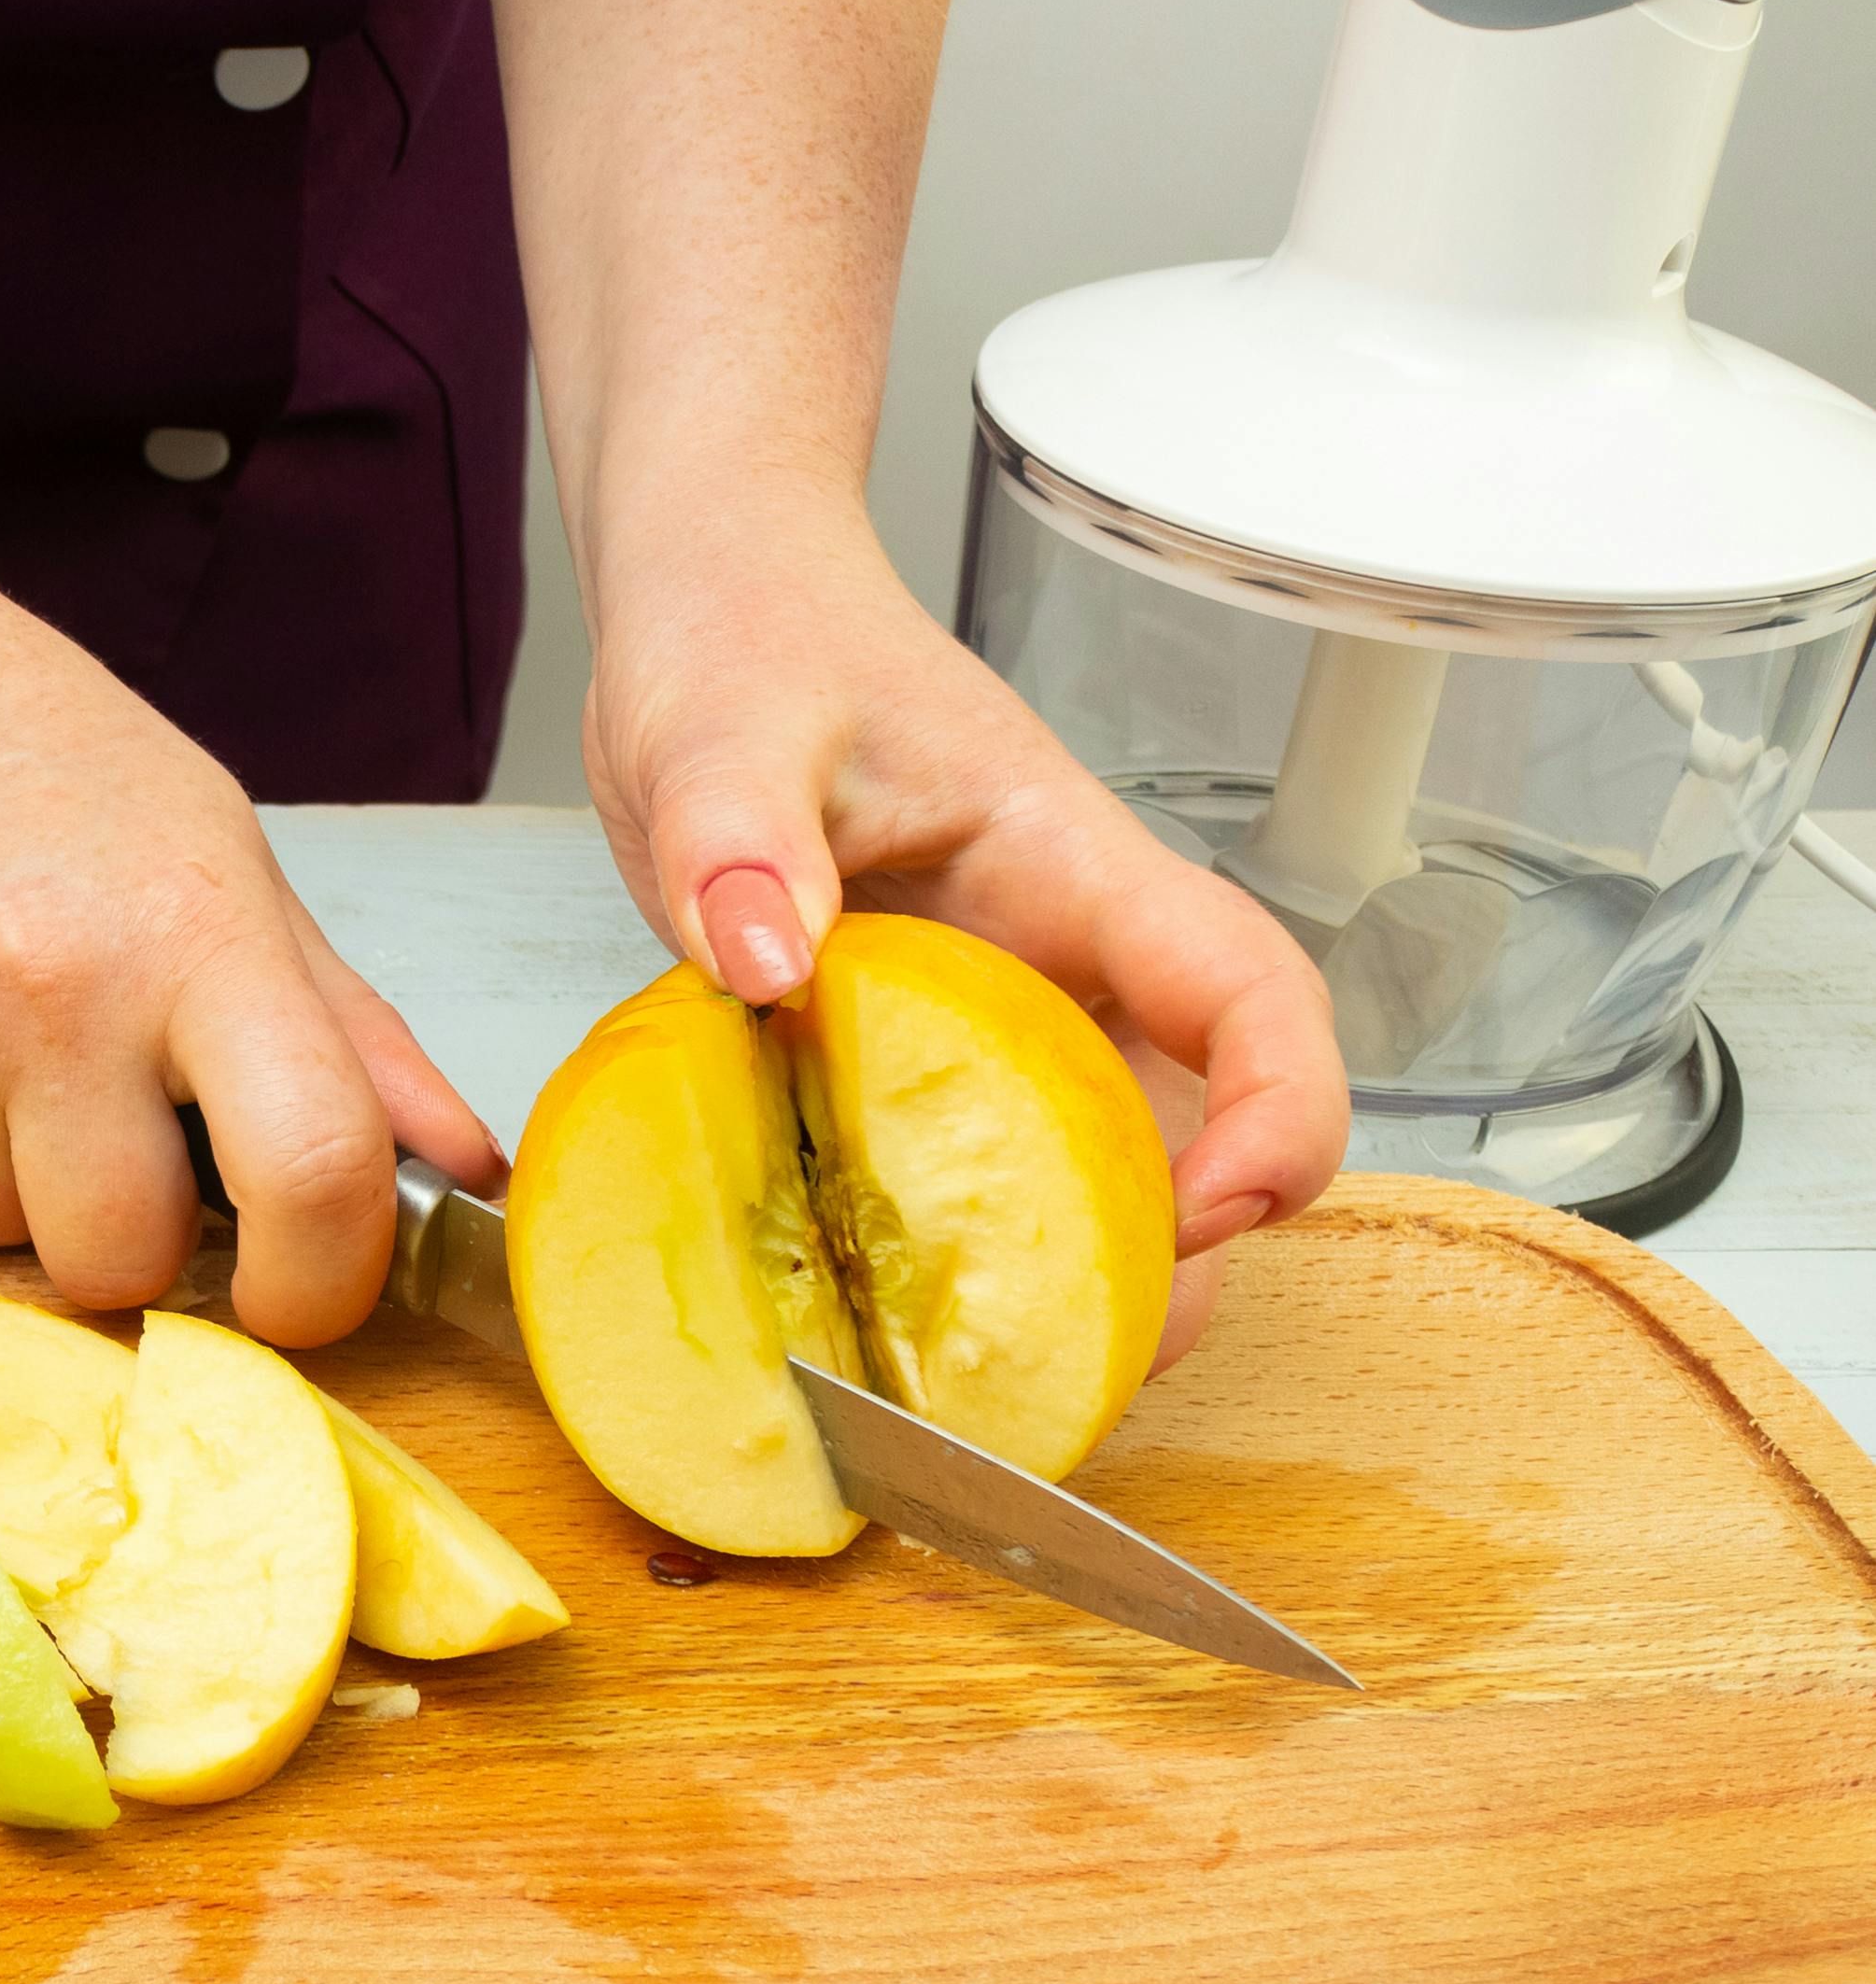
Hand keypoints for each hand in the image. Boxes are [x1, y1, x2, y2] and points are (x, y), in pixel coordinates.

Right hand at [0, 588, 499, 1348]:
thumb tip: (470, 1172)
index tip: (299, 1293)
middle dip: (127, 1229)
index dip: (324, 1282)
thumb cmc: (52, 772)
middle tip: (103, 1116)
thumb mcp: (230, 867)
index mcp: (199, 933)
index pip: (313, 1168)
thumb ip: (352, 1036)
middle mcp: (55, 982)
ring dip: (4, 1182)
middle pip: (123, 1258)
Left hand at [580, 511, 1350, 1370]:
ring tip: (993, 1383)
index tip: (1215, 1214)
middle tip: (1074, 1368)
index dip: (1278, 1112)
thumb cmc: (741, 629)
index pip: (1248, 988)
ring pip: (1103, 1164)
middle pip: (1200, 1120)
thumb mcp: (717, 725)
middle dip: (1180, 1260)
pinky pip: (984, 1161)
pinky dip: (967, 1244)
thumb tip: (766, 957)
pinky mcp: (919, 1044)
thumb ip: (737, 832)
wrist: (706, 600)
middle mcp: (1059, 946)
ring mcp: (998, 1002)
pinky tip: (887, 1314)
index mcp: (1066, 861)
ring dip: (1082, 1276)